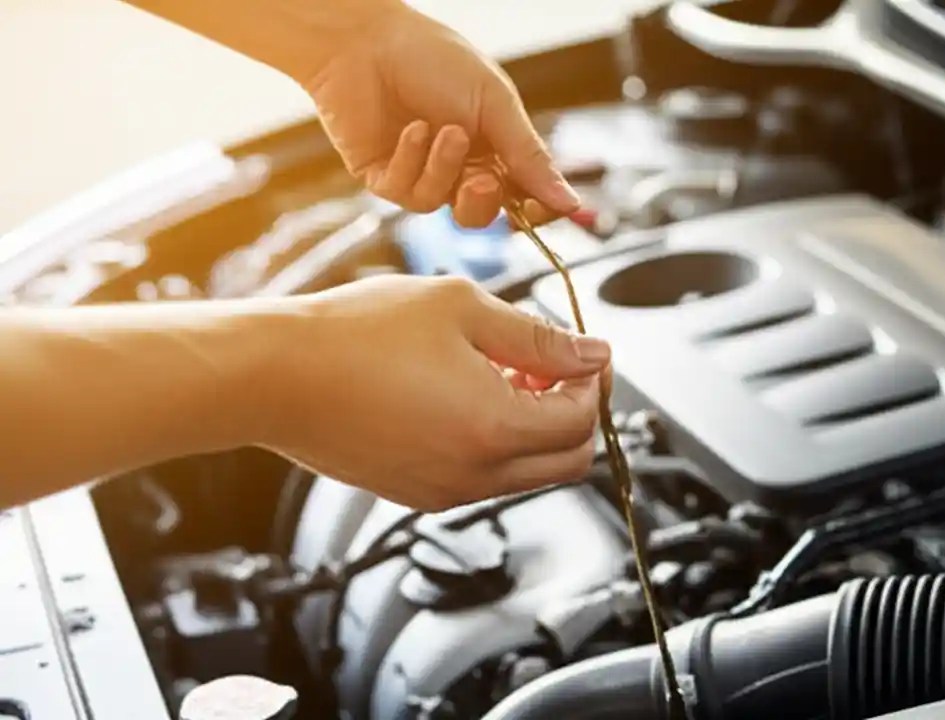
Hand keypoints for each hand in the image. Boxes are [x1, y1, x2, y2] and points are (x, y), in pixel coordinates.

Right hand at [264, 274, 608, 509]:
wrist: (273, 375)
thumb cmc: (355, 334)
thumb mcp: (463, 310)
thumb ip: (539, 338)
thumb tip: (592, 355)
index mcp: (495, 429)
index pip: (582, 420)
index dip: (594, 381)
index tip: (587, 352)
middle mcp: (475, 475)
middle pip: (568, 463)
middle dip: (575, 414)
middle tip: (555, 369)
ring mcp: (444, 492)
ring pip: (527, 474)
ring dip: (536, 429)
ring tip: (505, 373)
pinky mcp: (416, 494)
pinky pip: (483, 478)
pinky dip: (496, 444)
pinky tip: (468, 394)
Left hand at [303, 3, 576, 226]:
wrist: (367, 40)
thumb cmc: (434, 59)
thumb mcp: (494, 104)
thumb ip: (530, 157)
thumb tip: (573, 204)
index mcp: (494, 147)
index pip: (522, 197)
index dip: (532, 211)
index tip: (537, 209)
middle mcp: (458, 165)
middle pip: (480, 215)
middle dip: (483, 201)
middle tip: (481, 178)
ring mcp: (419, 173)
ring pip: (441, 206)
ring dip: (444, 169)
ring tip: (442, 131)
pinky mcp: (382, 176)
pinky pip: (405, 193)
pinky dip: (412, 161)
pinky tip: (410, 128)